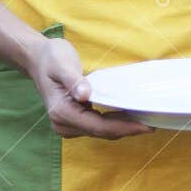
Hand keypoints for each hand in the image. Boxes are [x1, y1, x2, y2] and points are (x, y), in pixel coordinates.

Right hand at [28, 35, 155, 140]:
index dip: (123, 128)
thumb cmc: (51, 58)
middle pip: (102, 132)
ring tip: (145, 121)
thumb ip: (74, 81)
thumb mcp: (62, 64)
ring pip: (101, 132)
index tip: (145, 126)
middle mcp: (63, 124)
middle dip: (127, 130)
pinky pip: (97, 126)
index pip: (98, 126)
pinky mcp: (73, 121)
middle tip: (153, 125)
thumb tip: (85, 96)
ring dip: (122, 128)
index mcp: (61, 112)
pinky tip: (129, 117)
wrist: (37, 58)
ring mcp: (67, 125)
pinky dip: (114, 123)